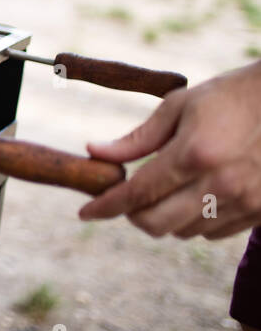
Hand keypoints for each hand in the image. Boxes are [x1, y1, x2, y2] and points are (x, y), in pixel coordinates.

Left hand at [79, 62, 260, 238]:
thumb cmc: (230, 97)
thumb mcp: (179, 106)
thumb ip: (137, 138)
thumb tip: (94, 152)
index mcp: (193, 154)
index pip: (137, 193)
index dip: (105, 206)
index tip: (85, 213)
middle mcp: (220, 184)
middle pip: (157, 223)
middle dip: (132, 215)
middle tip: (127, 198)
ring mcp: (245, 201)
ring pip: (185, 232)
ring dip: (166, 217)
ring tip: (169, 189)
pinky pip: (214, 233)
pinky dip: (196, 221)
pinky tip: (197, 196)